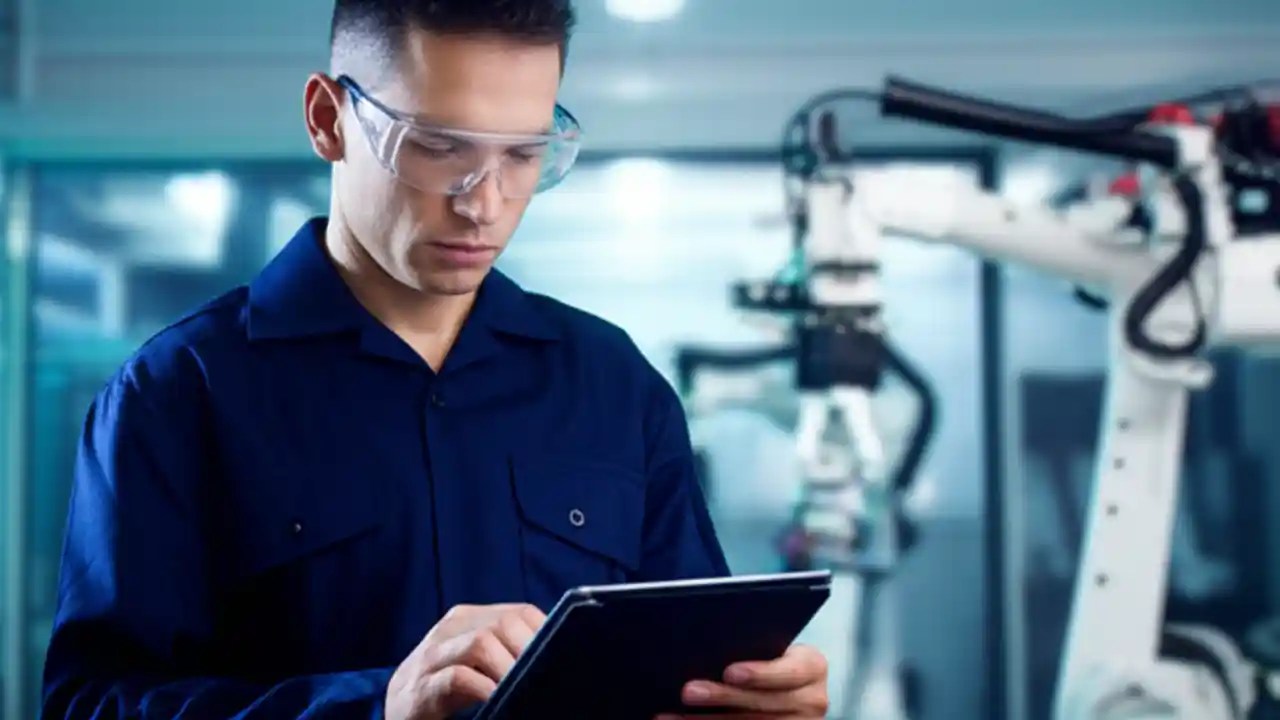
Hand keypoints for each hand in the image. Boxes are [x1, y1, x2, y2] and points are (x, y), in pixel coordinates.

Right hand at [385, 603, 545, 719]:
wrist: (399, 709)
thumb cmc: (448, 686)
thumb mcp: (478, 661)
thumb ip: (506, 650)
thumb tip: (555, 656)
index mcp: (469, 618)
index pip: (520, 612)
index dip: (546, 633)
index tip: (564, 658)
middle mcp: (450, 628)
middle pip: (503, 624)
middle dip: (529, 651)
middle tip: (546, 677)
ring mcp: (433, 656)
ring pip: (480, 643)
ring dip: (509, 669)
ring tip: (524, 690)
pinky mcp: (422, 688)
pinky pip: (457, 678)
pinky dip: (483, 688)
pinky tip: (497, 701)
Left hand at [655, 644, 828, 718]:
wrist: (790, 685)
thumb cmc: (771, 656)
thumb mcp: (773, 646)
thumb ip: (751, 642)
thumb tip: (704, 639)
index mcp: (812, 667)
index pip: (789, 671)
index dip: (759, 673)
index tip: (729, 671)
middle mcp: (814, 701)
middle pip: (763, 705)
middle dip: (722, 699)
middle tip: (687, 691)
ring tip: (671, 715)